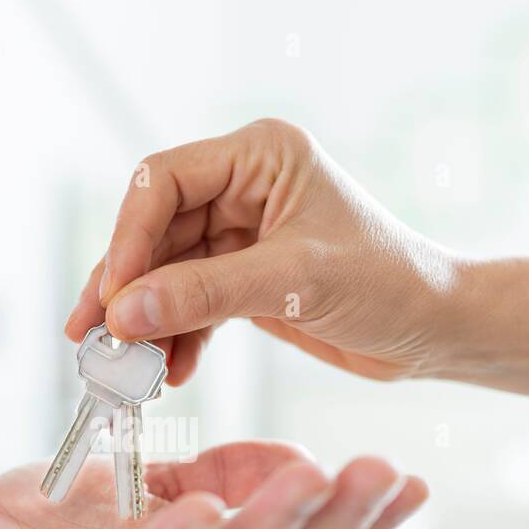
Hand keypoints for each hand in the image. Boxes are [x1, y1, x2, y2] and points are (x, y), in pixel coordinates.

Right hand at [65, 118, 462, 383]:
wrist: (435, 331)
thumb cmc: (387, 284)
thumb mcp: (292, 283)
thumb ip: (204, 294)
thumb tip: (123, 313)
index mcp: (260, 156)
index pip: (164, 182)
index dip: (129, 238)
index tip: (112, 298)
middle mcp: (245, 187)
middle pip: (156, 231)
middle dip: (126, 289)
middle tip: (94, 341)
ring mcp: (243, 235)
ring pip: (167, 274)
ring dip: (147, 322)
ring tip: (128, 370)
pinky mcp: (246, 279)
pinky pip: (192, 304)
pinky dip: (178, 338)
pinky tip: (171, 372)